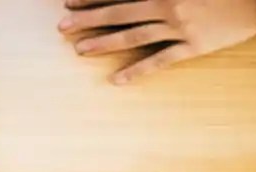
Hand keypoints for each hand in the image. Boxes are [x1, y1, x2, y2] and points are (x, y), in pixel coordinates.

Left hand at [58, 0, 255, 83]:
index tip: (69, 1)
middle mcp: (168, 3)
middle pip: (119, 12)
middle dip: (88, 19)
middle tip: (61, 27)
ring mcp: (180, 26)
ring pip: (133, 36)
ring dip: (104, 43)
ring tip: (79, 50)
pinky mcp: (194, 46)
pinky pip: (160, 61)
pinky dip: (138, 71)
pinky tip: (116, 80)